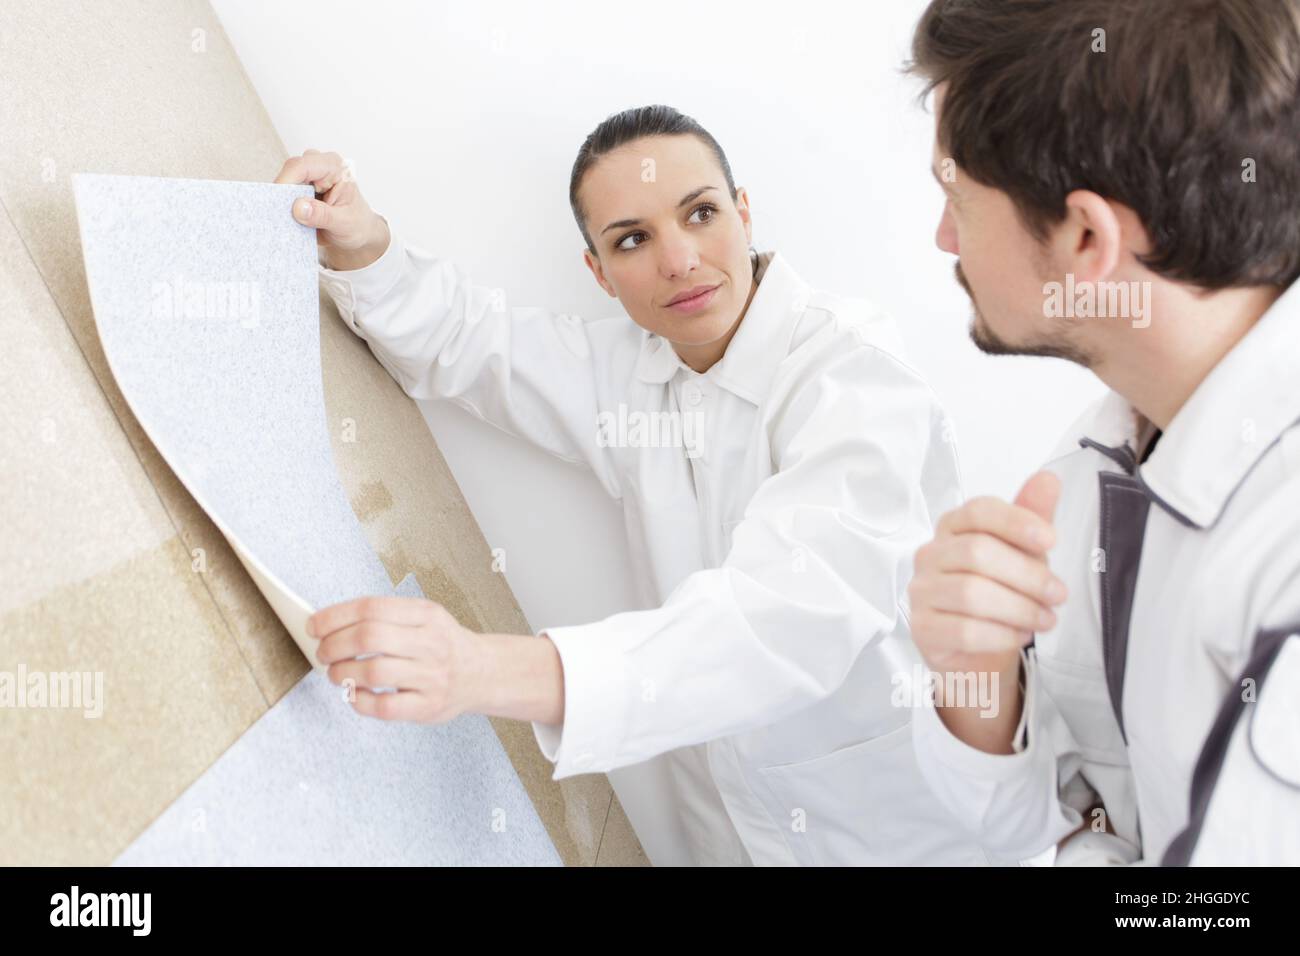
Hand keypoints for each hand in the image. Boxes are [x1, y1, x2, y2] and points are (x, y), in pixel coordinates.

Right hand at [274, 148, 389, 269]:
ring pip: (284, 183)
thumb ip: (322, 215)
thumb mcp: (344, 223)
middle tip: (283, 216)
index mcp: (335, 168)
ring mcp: (309, 176)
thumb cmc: (358, 224)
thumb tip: (299, 207)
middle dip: (284, 194)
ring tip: (289, 221)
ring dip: (283, 201)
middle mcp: (320, 166)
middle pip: (290, 172)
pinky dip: (284, 206)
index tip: (278, 202)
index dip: (286, 182)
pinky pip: (285, 194)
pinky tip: (289, 220)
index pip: (303, 167)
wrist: (359, 233)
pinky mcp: (301, 187)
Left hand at [308, 596, 480, 722]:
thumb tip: (328, 623)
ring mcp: (431, 677)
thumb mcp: (423, 617)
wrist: (481, 673)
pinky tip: (355, 694)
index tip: (314, 625)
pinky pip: (384, 707)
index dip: (335, 616)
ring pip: (373, 672)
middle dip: (334, 645)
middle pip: (370, 637)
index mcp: (427, 614)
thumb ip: (384, 618)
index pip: (372, 608)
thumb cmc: (441, 644)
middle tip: (323, 652)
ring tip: (336, 673)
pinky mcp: (428, 707)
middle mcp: (431, 643)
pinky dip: (359, 701)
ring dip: (342, 673)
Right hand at [908, 471, 1066, 674]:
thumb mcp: (1023, 553)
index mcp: (953, 527)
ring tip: (1045, 619)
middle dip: (1028, 575)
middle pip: (977, 552)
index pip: (978, 512)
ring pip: (971, 593)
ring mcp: (921, 591)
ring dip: (1019, 608)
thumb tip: (1048, 479)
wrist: (977, 650)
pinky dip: (1001, 634)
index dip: (1016, 522)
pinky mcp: (922, 628)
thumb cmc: (1000, 592)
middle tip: (1058, 594)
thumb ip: (1032, 517)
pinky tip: (1018, 635)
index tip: (1051, 540)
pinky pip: (963, 630)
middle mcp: (931, 554)